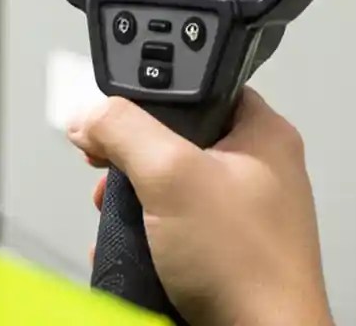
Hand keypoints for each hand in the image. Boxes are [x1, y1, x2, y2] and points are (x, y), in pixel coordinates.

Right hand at [68, 88, 333, 325]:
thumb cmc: (247, 267)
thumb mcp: (172, 176)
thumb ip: (126, 131)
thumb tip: (92, 114)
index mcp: (264, 134)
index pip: (201, 88)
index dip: (152, 96)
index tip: (115, 115)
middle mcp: (259, 171)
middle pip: (176, 140)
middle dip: (132, 159)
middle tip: (111, 171)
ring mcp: (243, 216)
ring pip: (171, 189)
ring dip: (134, 203)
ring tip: (120, 216)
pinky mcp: (226, 254)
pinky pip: (174, 231)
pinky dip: (147, 239)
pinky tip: (133, 250)